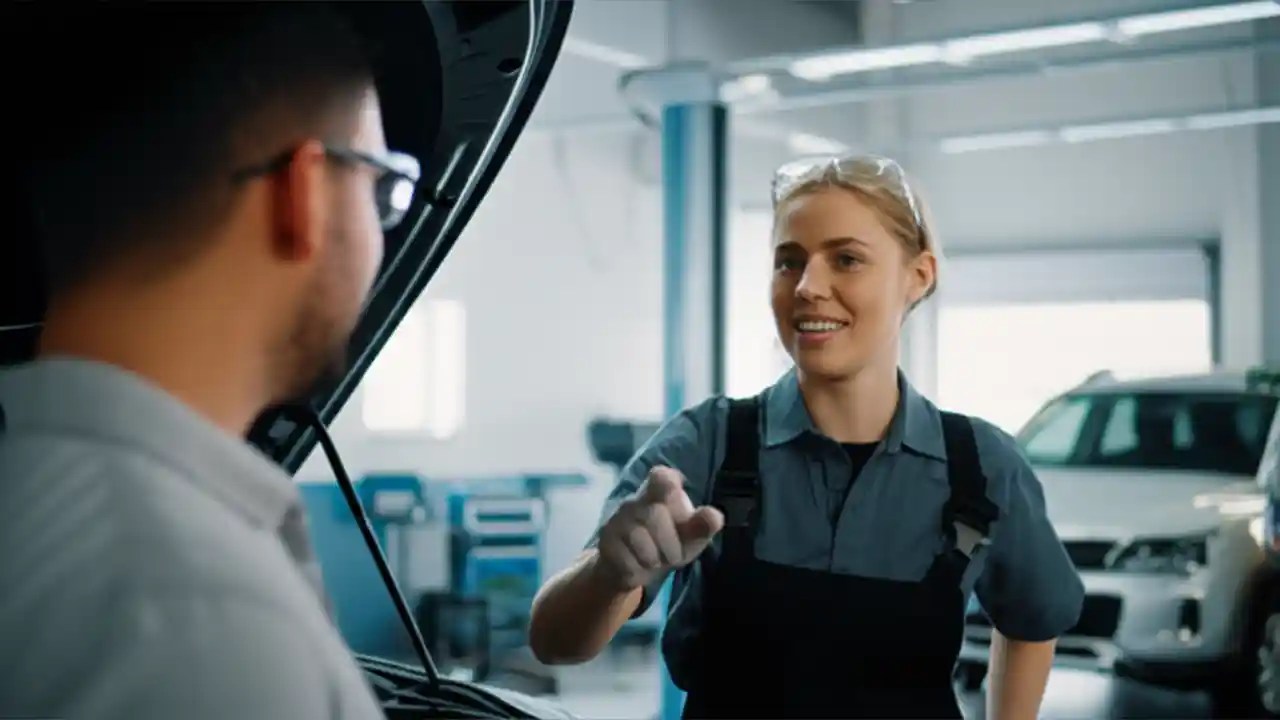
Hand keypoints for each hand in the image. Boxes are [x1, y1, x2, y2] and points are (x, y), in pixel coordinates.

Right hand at [594, 466, 724, 592]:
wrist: (632, 568)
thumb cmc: (667, 544)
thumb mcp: (690, 538)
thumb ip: (703, 527)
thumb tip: (715, 516)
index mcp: (660, 492)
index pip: (661, 477)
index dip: (666, 480)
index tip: (671, 485)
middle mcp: (635, 500)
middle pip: (655, 515)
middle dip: (670, 544)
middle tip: (672, 554)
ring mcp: (617, 519)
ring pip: (639, 538)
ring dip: (654, 558)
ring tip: (654, 559)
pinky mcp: (605, 540)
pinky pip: (626, 557)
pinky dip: (637, 569)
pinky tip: (635, 564)